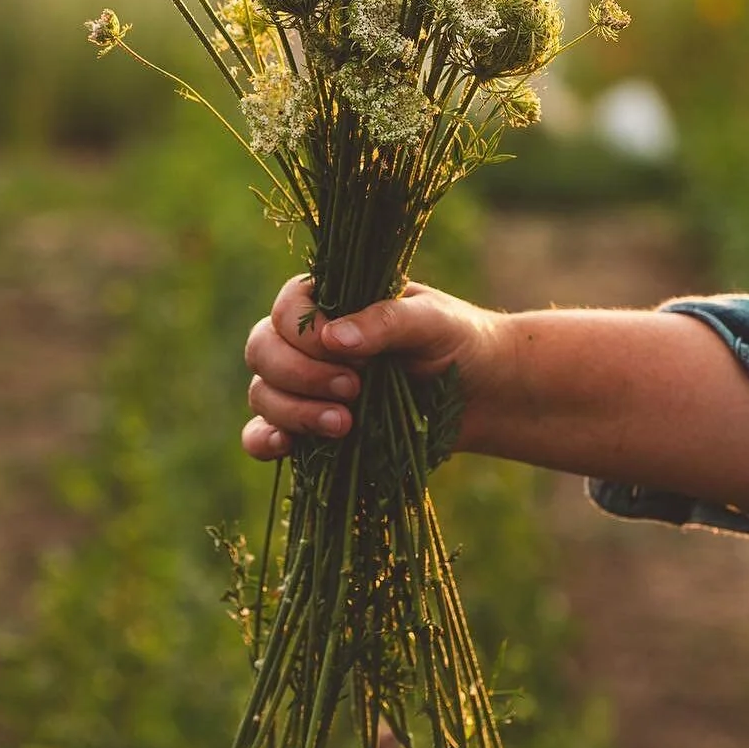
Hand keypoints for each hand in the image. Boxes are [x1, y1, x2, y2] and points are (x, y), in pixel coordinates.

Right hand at [242, 275, 505, 460]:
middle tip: (354, 391)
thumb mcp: (433, 321)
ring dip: (293, 411)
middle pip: (263, 350)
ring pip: (262, 392)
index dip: (305, 337)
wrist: (486, 395)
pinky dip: (261, 439)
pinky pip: (263, 433)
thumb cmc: (461, 341)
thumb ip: (385, 321)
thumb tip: (332, 338)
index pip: (287, 310)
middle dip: (299, 376)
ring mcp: (306, 385)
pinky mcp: (311, 427)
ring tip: (347, 425)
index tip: (354, 360)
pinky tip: (281, 447)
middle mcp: (310, 341)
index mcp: (333, 300)